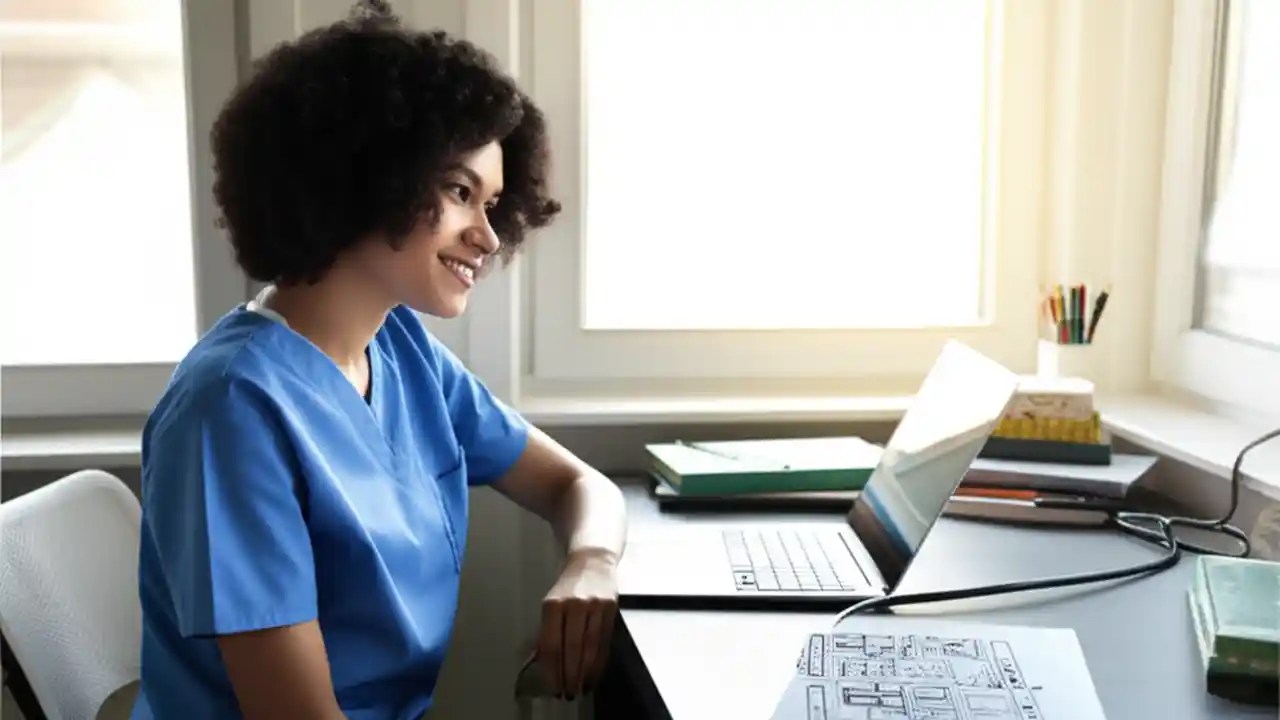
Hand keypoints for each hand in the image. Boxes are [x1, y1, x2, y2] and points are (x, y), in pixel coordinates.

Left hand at [535, 547, 618, 699]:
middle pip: (571, 649)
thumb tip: (542, 661)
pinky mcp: (610, 608)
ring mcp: (594, 606)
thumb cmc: (569, 584)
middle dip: (569, 676)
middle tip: (567, 693)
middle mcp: (574, 605)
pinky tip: (594, 673)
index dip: (552, 670)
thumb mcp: (552, 601)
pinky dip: (599, 662)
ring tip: (581, 688)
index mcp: (553, 604)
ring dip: (585, 673)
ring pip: (590, 648)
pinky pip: (604, 642)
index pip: (551, 645)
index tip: (552, 686)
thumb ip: (548, 630)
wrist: (592, 559)